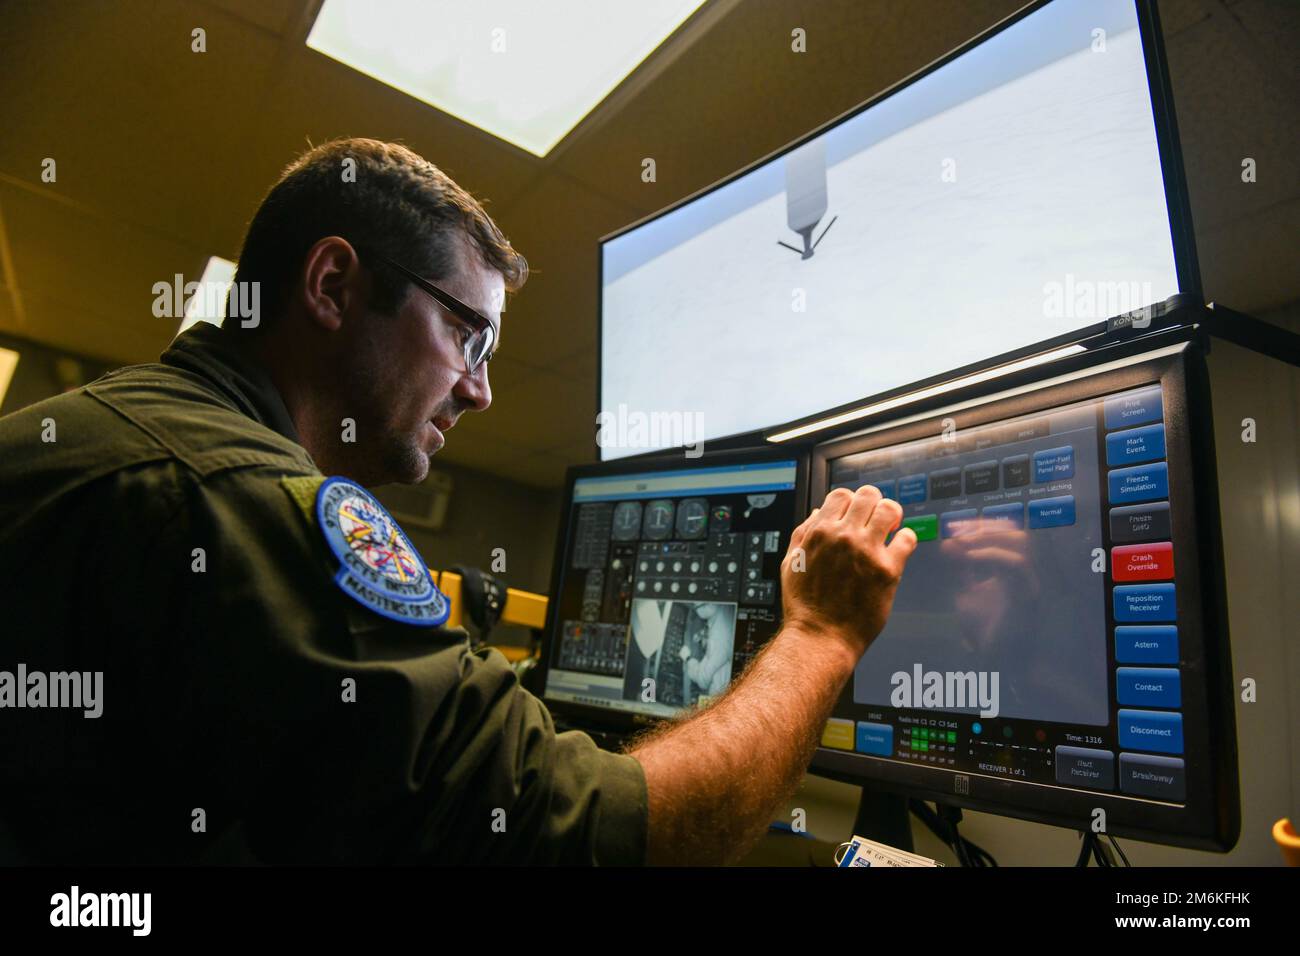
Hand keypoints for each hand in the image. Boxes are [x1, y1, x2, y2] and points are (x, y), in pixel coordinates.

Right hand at [779, 485, 916, 657]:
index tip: (856, 512)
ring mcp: (867, 552)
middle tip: (877, 517)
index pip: (842, 494)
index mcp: (819, 532)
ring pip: (890, 510)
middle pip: (869, 495)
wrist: (820, 637)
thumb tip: (819, 513)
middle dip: (873, 503)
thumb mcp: (790, 563)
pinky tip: (900, 547)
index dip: (851, 501)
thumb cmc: (805, 606)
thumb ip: (803, 534)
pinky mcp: (888, 570)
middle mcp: (844, 537)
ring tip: (891, 527)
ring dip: (892, 514)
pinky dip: (905, 539)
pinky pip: (907, 539)